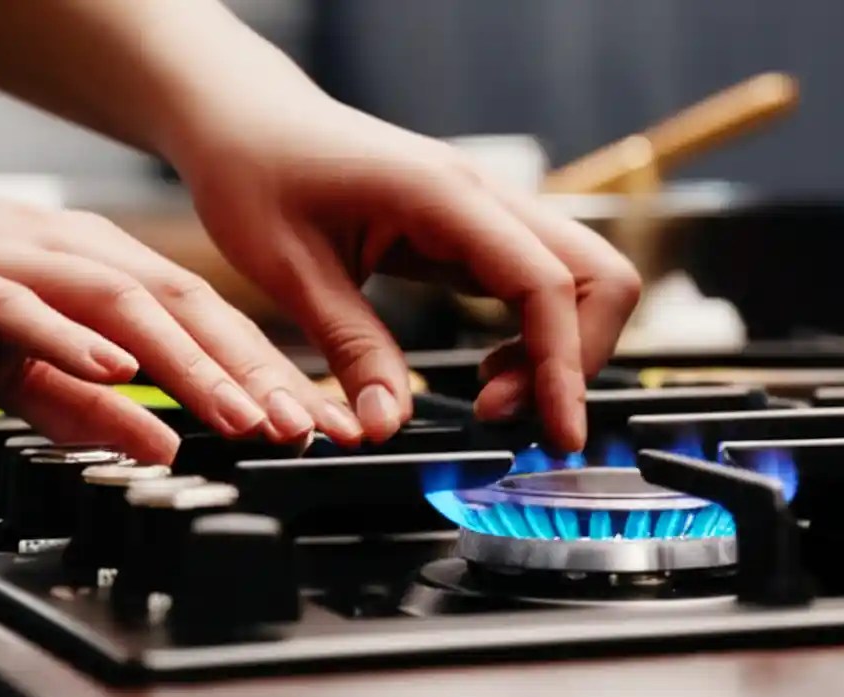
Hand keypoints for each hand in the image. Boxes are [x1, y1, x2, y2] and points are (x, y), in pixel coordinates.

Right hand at [0, 161, 364, 462]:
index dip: (258, 370)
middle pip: (179, 307)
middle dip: (244, 370)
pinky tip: (114, 366)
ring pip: (119, 304)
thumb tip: (158, 446)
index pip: (200, 320)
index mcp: (97, 269)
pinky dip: (70, 336)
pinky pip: (20, 305)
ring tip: (231, 410)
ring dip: (183, 360)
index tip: (306, 420)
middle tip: (295, 425)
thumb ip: (82, 406)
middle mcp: (71, 255)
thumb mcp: (14, 369)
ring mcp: (15, 260)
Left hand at [169, 73, 640, 450]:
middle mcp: (482, 196)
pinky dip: (535, 337)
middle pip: (597, 274)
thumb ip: (351, 349)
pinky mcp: (475, 230)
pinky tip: (489, 372)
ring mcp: (486, 210)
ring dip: (560, 349)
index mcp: (443, 195)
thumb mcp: (290, 270)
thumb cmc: (256, 172)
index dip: (562, 365)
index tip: (554, 431)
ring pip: (578, 280)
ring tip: (494, 401)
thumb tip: (388, 427)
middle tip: (516, 419)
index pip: (546, 283)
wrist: (246, 118)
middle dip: (579, 357)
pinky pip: (538, 285)